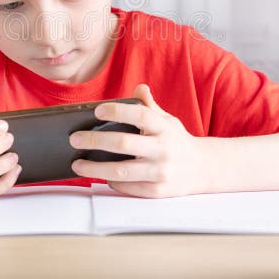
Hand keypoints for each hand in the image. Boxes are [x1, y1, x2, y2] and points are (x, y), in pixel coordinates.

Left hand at [69, 84, 202, 197]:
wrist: (203, 169)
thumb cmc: (177, 141)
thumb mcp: (168, 121)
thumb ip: (150, 106)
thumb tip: (139, 87)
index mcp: (164, 128)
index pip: (140, 114)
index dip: (118, 111)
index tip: (97, 110)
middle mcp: (163, 149)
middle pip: (123, 144)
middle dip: (95, 141)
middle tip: (75, 139)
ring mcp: (161, 172)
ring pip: (121, 171)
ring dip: (94, 168)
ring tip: (77, 163)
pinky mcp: (157, 191)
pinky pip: (128, 188)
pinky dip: (111, 182)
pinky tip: (101, 176)